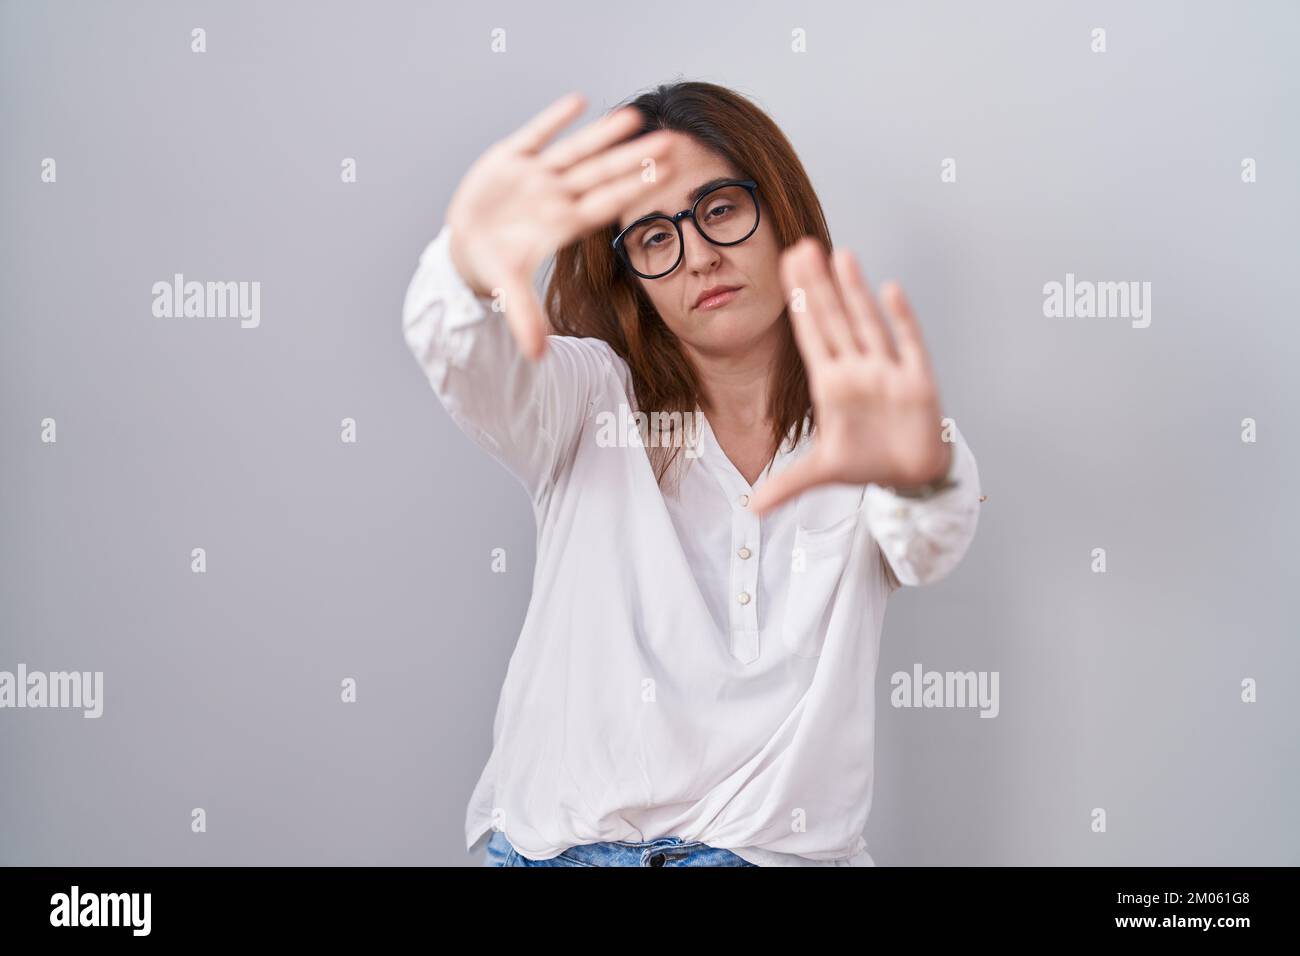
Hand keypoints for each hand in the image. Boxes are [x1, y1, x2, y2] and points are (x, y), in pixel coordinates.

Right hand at [445, 92, 675, 359]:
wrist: (468, 248)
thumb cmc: (497, 268)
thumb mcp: (510, 293)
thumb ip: (525, 318)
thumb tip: (537, 357)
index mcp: (562, 225)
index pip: (605, 205)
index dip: (633, 191)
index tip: (664, 180)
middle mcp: (556, 196)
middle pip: (601, 174)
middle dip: (633, 159)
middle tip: (670, 142)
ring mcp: (535, 176)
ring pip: (576, 150)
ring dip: (602, 134)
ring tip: (634, 115)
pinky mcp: (509, 159)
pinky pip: (535, 135)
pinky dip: (553, 119)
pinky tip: (578, 100)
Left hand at [748, 238, 952, 515]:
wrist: (912, 476)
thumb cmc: (868, 462)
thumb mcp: (822, 474)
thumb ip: (787, 485)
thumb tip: (750, 507)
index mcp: (831, 385)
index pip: (810, 336)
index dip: (798, 303)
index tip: (784, 268)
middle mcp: (857, 371)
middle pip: (834, 319)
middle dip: (817, 285)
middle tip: (800, 245)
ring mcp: (887, 372)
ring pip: (867, 323)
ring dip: (854, 291)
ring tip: (838, 255)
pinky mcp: (918, 382)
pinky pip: (909, 344)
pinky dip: (901, 319)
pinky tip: (889, 289)